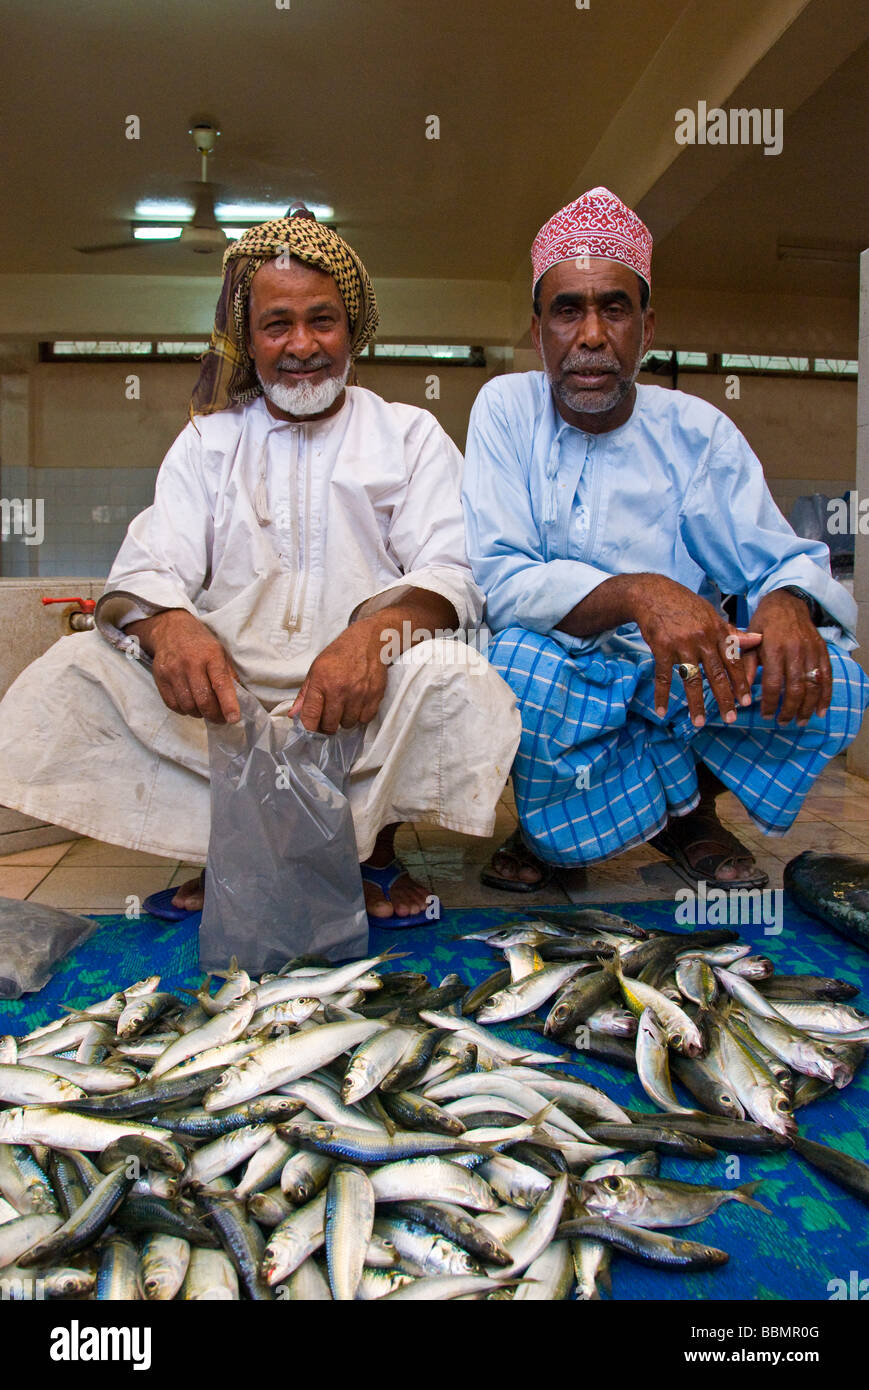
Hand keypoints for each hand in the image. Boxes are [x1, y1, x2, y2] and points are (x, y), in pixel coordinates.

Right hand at [126, 609, 239, 723]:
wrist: (170, 629)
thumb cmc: (200, 644)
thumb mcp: (220, 652)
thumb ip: (229, 676)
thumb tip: (239, 700)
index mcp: (211, 655)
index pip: (221, 684)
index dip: (228, 704)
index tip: (234, 719)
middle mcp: (191, 663)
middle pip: (203, 700)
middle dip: (214, 715)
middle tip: (221, 719)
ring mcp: (173, 671)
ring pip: (188, 706)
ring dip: (199, 714)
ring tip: (205, 709)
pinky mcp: (160, 678)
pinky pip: (173, 705)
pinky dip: (184, 710)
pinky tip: (190, 704)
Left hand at [289, 619, 388, 733]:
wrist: (368, 641)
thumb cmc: (340, 654)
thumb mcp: (316, 669)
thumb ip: (305, 694)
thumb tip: (294, 715)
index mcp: (321, 682)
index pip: (311, 716)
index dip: (309, 728)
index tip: (311, 729)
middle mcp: (340, 690)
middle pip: (330, 725)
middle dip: (327, 725)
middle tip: (329, 716)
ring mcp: (359, 694)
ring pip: (348, 724)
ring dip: (344, 720)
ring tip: (345, 706)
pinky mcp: (374, 696)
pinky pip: (364, 719)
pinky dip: (360, 716)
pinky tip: (357, 705)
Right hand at [624, 575, 761, 727]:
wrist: (653, 594)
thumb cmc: (685, 606)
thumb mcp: (711, 615)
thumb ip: (732, 632)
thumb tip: (757, 640)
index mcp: (717, 631)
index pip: (734, 661)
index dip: (741, 682)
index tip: (747, 702)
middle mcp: (702, 639)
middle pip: (716, 674)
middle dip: (724, 699)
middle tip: (730, 719)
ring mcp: (681, 644)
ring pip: (692, 679)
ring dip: (696, 703)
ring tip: (699, 722)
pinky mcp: (662, 648)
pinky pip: (663, 677)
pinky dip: (662, 695)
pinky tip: (662, 711)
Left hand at [743, 590, 831, 725]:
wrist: (786, 602)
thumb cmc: (764, 624)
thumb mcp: (750, 642)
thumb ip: (746, 667)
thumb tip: (742, 694)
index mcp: (774, 648)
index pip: (772, 683)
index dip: (770, 702)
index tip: (765, 715)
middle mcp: (795, 650)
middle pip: (795, 688)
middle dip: (788, 709)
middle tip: (782, 722)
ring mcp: (811, 651)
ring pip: (812, 685)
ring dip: (807, 707)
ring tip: (799, 721)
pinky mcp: (822, 651)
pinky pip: (827, 677)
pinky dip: (825, 696)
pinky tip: (820, 711)